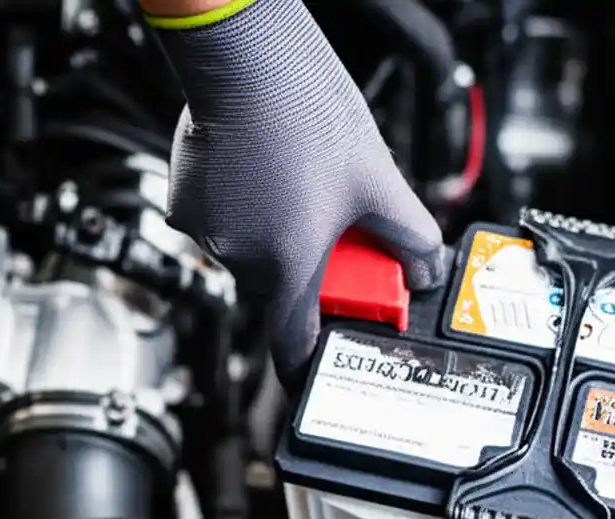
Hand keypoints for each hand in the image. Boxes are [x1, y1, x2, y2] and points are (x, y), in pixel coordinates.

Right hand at [149, 0, 448, 384]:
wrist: (249, 58)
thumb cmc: (308, 114)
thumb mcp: (380, 184)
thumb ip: (411, 238)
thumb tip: (427, 269)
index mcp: (287, 267)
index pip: (292, 345)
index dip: (309, 360)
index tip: (318, 364)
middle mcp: (239, 258)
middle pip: (280, 289)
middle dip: (312, 269)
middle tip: (340, 232)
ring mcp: (206, 229)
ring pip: (253, 252)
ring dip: (280, 234)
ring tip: (304, 187)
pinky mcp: (186, 201)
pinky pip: (224, 221)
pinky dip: (248, 209)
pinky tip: (271, 172)